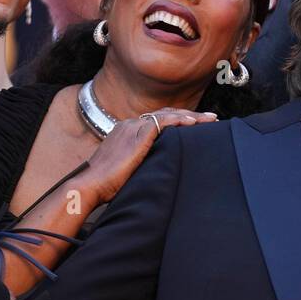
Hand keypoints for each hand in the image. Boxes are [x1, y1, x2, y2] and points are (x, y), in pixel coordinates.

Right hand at [77, 108, 216, 207]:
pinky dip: (179, 121)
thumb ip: (145, 161)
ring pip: (168, 115)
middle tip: (211, 118)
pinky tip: (194, 124)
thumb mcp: (130, 168)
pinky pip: (163, 122)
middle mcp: (130, 124)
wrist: (90, 186)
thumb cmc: (107, 185)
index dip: (180, 120)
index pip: (159, 119)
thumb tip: (164, 166)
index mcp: (128, 131)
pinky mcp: (137, 135)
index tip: (198, 123)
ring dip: (191, 116)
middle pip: (166, 113)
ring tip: (209, 119)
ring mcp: (133, 127)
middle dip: (191, 115)